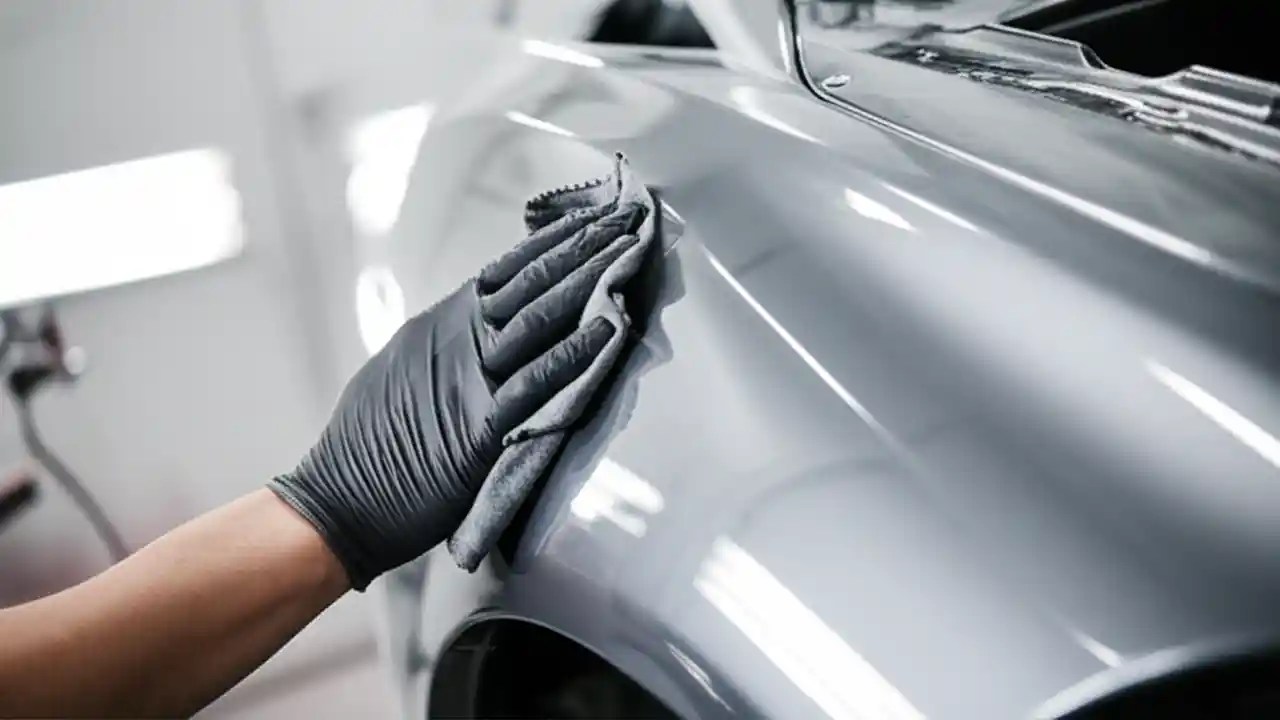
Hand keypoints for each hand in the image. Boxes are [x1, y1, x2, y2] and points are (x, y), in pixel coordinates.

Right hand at [270, 206, 640, 588]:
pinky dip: (572, 355)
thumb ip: (449, 341)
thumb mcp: (406, 368)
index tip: (594, 216)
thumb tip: (487, 317)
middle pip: (531, 283)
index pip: (509, 270)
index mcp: (444, 325)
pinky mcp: (481, 429)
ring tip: (628, 253)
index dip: (554, 241)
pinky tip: (606, 330)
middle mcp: (459, 341)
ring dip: (587, 285)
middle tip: (627, 218)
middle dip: (583, 249)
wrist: (340, 502)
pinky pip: (535, 383)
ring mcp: (470, 380)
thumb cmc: (369, 445)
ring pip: (538, 319)